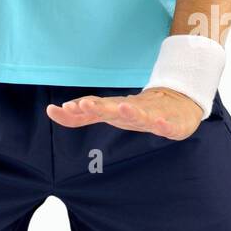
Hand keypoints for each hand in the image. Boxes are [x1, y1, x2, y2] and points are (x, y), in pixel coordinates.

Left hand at [46, 87, 205, 139]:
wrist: (177, 105)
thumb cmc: (137, 111)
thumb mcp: (108, 112)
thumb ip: (81, 115)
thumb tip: (52, 111)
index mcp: (115, 109)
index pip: (93, 108)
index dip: (79, 110)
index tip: (61, 108)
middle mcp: (130, 110)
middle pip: (113, 108)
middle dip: (100, 107)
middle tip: (85, 105)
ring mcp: (152, 115)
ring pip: (140, 114)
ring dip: (131, 111)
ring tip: (124, 107)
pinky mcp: (171, 124)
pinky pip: (167, 126)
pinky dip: (164, 125)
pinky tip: (161, 125)